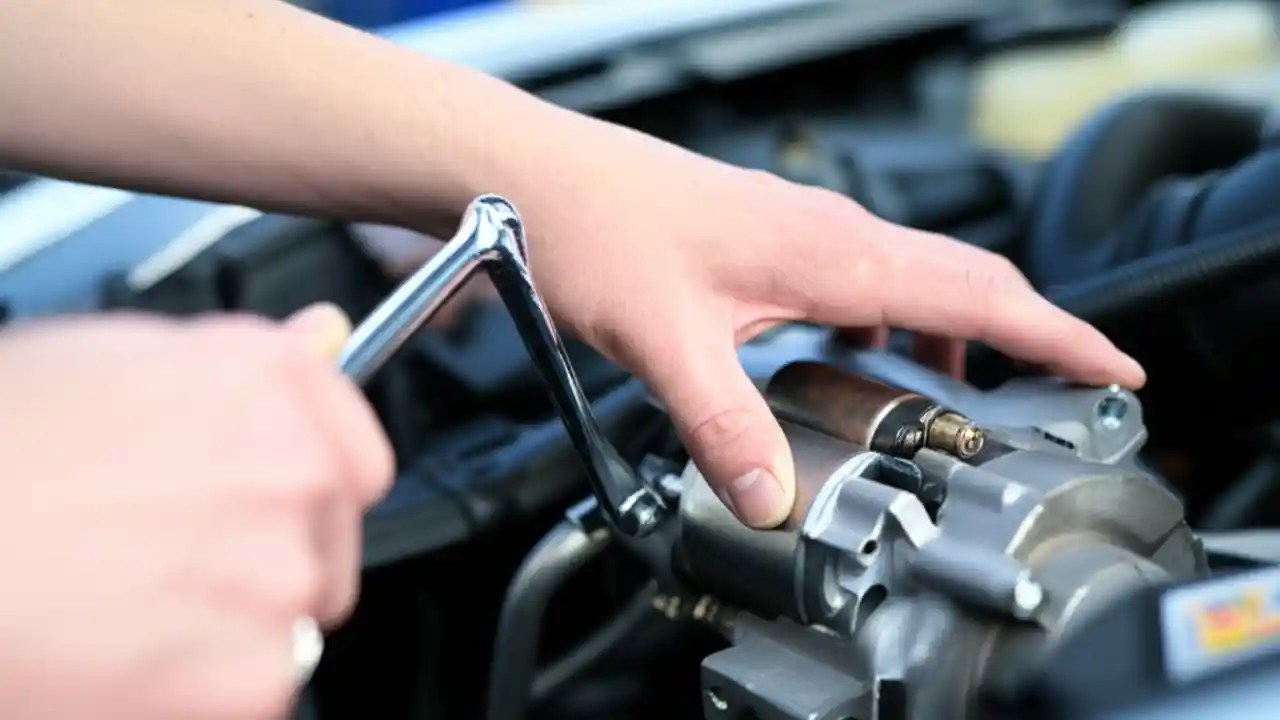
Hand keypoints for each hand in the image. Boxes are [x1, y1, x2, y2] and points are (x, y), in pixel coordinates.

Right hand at [0, 305, 392, 718]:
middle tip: (164, 561)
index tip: (273, 511)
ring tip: (129, 603)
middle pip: (326, 546)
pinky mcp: (253, 672)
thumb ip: (244, 361)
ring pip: (294, 621)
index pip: (359, 460)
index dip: (310, 494)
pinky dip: (203, 689)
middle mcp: (294, 471)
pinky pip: (260, 688)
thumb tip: (322, 337)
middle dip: (264, 561)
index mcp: (268, 383)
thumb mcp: (112, 361)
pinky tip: (128, 653)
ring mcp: (282, 574)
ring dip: (231, 626)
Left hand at [506, 116, 1144, 528]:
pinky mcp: (773, 242)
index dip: (1057, 333)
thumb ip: (724, 426)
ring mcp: (804, 232)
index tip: (1112, 367)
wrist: (542, 177)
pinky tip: (861, 363)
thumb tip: (770, 494)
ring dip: (954, 334)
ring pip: (913, 282)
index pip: (978, 292)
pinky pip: (863, 283)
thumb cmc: (597, 227)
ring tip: (963, 395)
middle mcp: (831, 234)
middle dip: (1026, 335)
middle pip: (963, 281)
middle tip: (1061, 390)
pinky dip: (892, 325)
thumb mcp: (665, 342)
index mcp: (831, 253)